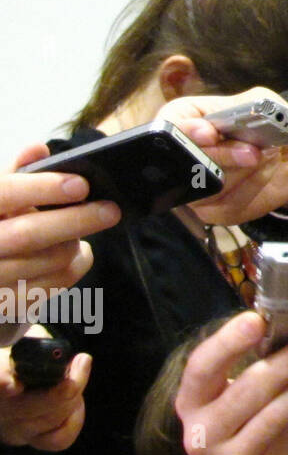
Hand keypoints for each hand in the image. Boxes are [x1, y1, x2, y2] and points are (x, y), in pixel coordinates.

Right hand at [0, 333, 92, 450]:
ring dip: (73, 396)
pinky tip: (74, 402)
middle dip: (68, 383)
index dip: (1, 381)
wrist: (18, 370)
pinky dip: (74, 419)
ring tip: (75, 376)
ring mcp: (10, 426)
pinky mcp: (27, 438)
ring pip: (51, 420)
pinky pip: (58, 439)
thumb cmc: (21, 348)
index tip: (12, 385)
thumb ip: (34, 331)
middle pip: (35, 406)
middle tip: (82, 361)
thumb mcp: (26, 334)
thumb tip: (48, 313)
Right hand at [1, 143, 119, 305]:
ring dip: (75, 245)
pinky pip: (54, 286)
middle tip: (111, 210)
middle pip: (28, 235)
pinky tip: (77, 255)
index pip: (2, 194)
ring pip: (47, 261)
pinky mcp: (4, 305)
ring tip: (82, 232)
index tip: (80, 184)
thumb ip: (16, 174)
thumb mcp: (1, 201)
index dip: (40, 188)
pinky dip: (75, 268)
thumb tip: (37, 148)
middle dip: (75, 221)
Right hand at [156, 88, 287, 223]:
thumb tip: (214, 129)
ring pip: (210, 185)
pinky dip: (255, 185)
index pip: (168, 123)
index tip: (210, 134)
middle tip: (253, 152)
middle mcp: (183, 154)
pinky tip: (267, 170)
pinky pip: (230, 204)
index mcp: (187, 118)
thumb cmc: (268, 124)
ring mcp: (195, 186)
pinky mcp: (215, 209)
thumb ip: (238, 110)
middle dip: (224, 155)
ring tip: (269, 154)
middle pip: (186, 160)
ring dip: (247, 170)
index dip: (185, 130)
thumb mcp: (260, 103)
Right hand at [174, 312, 287, 454]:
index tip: (257, 319)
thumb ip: (285, 361)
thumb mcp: (265, 392)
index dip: (227, 342)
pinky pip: (283, 424)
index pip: (201, 366)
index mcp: (194, 398)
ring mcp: (221, 453)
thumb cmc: (263, 427)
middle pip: (245, 385)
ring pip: (269, 405)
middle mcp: (199, 427)